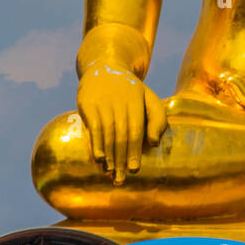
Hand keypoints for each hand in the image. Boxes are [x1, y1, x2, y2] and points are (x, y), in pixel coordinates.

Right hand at [76, 61, 167, 184]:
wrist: (105, 66)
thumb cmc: (131, 89)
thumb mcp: (148, 97)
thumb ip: (157, 118)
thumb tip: (154, 143)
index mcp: (136, 101)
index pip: (136, 130)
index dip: (134, 151)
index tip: (134, 169)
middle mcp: (119, 102)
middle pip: (121, 135)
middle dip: (121, 159)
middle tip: (121, 179)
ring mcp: (102, 102)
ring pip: (106, 134)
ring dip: (108, 156)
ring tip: (110, 173)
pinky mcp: (86, 104)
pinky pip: (92, 128)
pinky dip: (94, 145)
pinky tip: (98, 159)